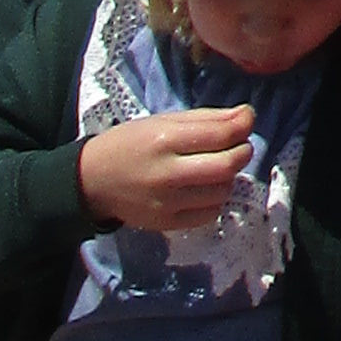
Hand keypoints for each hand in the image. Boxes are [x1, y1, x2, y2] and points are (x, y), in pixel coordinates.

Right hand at [78, 106, 258, 234]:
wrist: (94, 181)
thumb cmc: (131, 143)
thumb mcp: (164, 121)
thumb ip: (207, 118)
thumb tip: (247, 116)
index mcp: (165, 140)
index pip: (220, 134)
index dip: (243, 125)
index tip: (247, 119)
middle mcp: (167, 173)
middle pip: (226, 166)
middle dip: (242, 152)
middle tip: (239, 146)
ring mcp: (167, 203)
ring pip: (222, 191)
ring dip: (229, 177)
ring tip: (216, 167)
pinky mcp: (167, 224)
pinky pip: (209, 214)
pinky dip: (215, 200)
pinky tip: (204, 188)